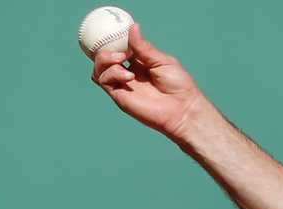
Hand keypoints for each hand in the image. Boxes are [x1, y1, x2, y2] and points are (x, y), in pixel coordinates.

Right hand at [90, 23, 207, 138]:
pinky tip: (128, 75)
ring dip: (104, 59)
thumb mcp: (162, 61)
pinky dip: (111, 73)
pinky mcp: (120, 96)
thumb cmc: (179, 86)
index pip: (118, 47)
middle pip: (104, 57)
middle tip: (121, 49)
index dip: (114, 39)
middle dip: (105, 48)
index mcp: (139, 62)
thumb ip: (144, 47)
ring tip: (121, 59)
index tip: (117, 31)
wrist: (183, 109)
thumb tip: (133, 26)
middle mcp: (128, 72)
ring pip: (99, 68)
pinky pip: (103, 80)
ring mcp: (122, 84)